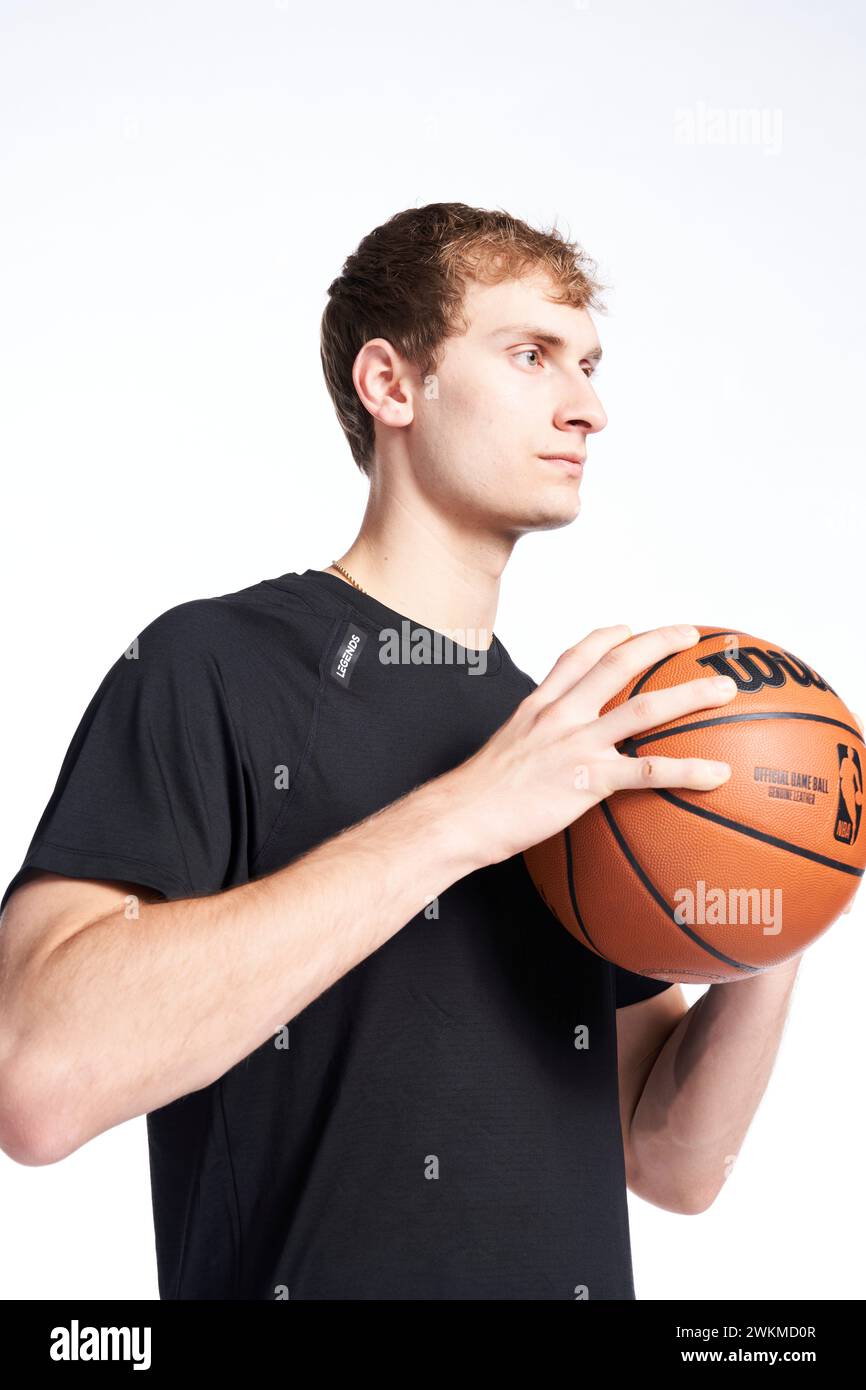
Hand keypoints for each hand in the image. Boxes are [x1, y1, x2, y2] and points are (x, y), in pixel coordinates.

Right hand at [451, 623, 737, 866]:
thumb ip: (531, 746)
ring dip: (691, 695)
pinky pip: (648, 771)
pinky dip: (688, 770)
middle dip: (658, 644)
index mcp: (538, 706)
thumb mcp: (503, 754)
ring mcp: (577, 744)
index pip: (575, 658)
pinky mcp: (588, 779)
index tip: (627, 628)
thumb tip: (546, 760)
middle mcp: (560, 715)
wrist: (460, 817)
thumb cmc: (476, 798)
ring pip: (645, 709)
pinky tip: (718, 774)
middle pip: (618, 664)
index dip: (604, 638)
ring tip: (724, 690)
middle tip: (692, 636)